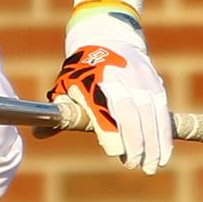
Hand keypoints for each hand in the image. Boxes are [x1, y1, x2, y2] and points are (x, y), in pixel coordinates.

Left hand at [49, 13, 170, 174]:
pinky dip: (164, 131)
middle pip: (133, 113)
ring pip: (152, 112)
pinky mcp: (154, 81)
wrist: (107, 35)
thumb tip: (38, 134)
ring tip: (154, 165)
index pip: (106, 109)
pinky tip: (164, 152)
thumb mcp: (67, 84)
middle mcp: (120, 78)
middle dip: (138, 142)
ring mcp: (140, 78)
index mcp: (95, 80)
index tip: (115, 153)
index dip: (112, 131)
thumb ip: (60, 110)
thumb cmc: (82, 69)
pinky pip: (162, 109)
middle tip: (138, 167)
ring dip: (156, 141)